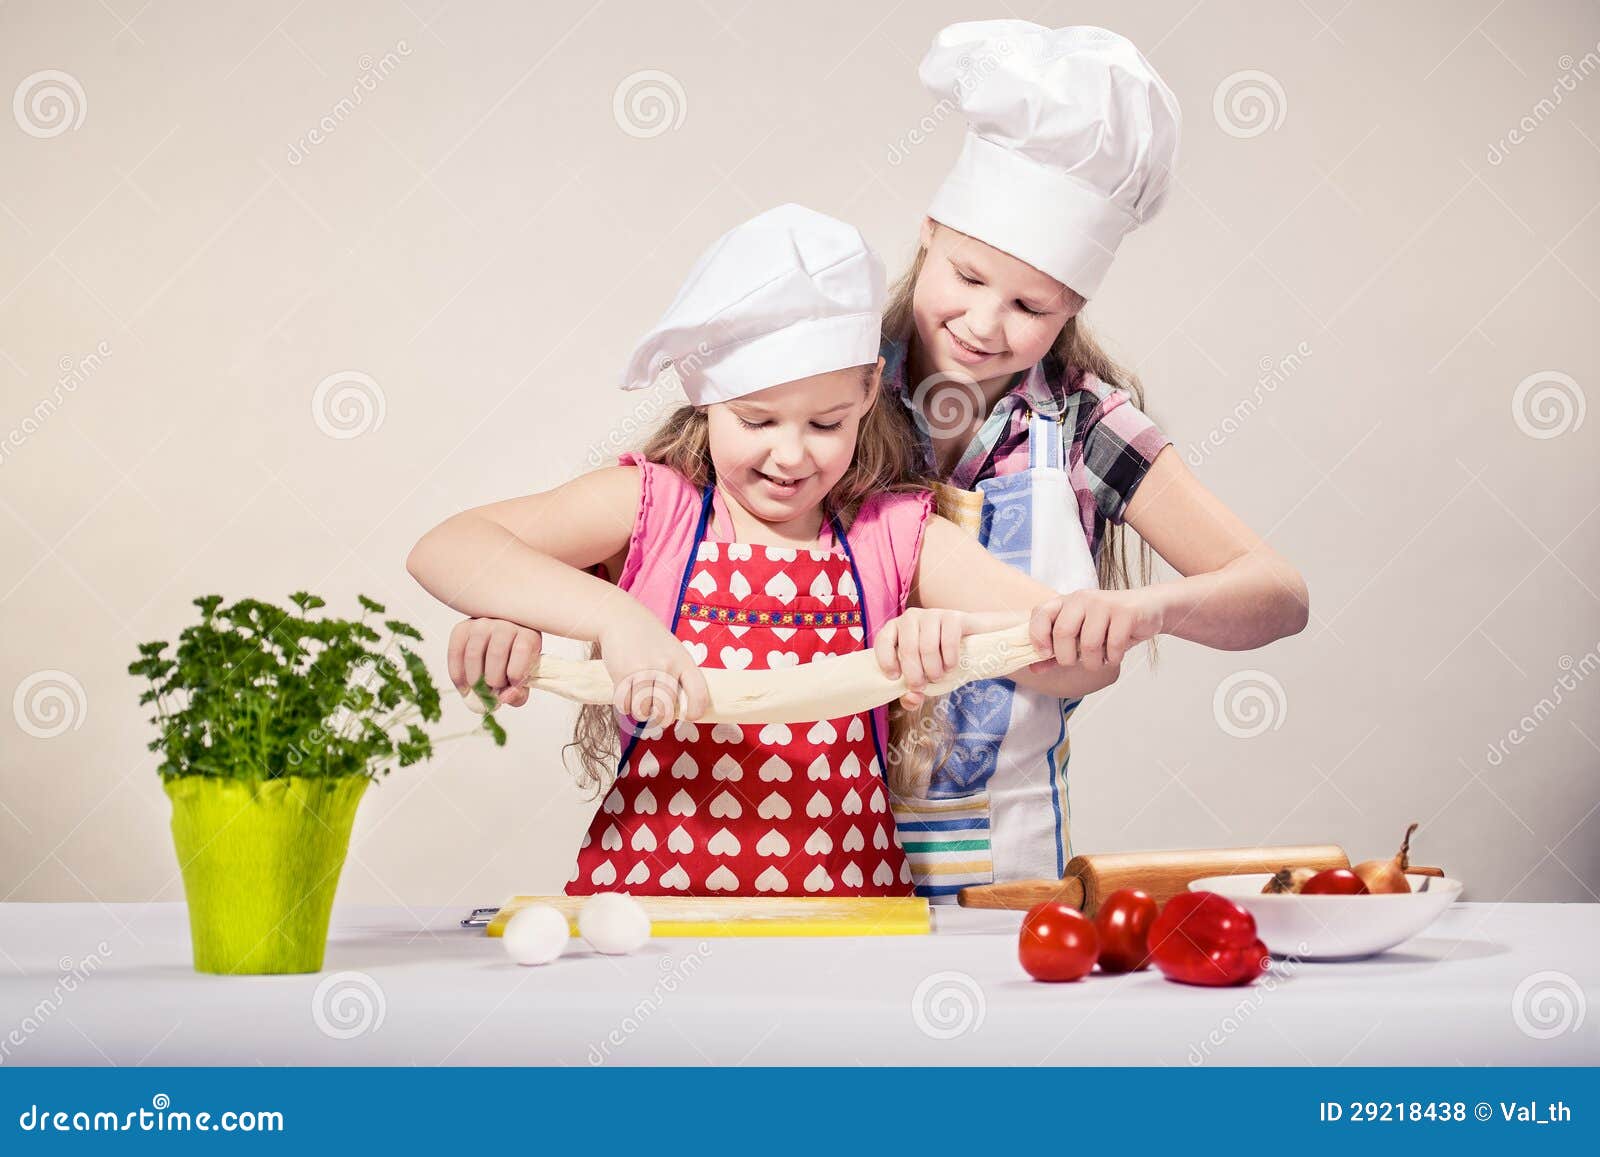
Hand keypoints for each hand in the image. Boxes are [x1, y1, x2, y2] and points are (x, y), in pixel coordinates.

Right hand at [448, 617, 542, 707]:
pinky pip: (455, 652)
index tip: (512, 687)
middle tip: (493, 691)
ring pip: (473, 654)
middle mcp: (505, 622)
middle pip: (496, 654)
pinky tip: (464, 688)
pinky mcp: (463, 627)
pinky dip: (457, 675)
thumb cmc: (514, 664)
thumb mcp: (523, 679)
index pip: (522, 649)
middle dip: (493, 680)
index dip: (516, 673)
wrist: (500, 646)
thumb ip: (518, 693)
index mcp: (527, 633)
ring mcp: (482, 623)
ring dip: (475, 679)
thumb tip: (504, 699)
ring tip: (480, 690)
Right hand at [598, 611, 709, 725]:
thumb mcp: (673, 649)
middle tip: (658, 716)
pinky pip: (624, 704)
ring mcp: (642, 670)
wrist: (621, 618)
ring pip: (643, 711)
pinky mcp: (622, 674)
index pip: (698, 693)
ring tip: (641, 705)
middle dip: (662, 719)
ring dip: (641, 713)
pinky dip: (625, 706)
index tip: (690, 716)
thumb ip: (678, 674)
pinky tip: (628, 698)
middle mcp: (665, 666)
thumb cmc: (650, 638)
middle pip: (666, 709)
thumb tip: (679, 708)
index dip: (696, 711)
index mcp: (683, 661)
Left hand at [874, 608, 979, 709]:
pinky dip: (949, 659)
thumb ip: (912, 693)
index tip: (895, 678)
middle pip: (907, 648)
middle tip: (922, 686)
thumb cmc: (937, 659)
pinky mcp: (953, 617)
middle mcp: (911, 617)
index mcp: (895, 628)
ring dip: (933, 668)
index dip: (886, 661)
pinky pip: (948, 640)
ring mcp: (932, 615)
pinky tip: (950, 666)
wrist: (969, 639)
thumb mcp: (922, 676)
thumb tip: (911, 698)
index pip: (883, 641)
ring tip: (938, 677)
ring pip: (927, 646)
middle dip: (914, 674)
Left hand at [1027, 589, 1163, 672]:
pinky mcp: (1126, 612)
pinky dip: (1113, 658)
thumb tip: (1033, 669)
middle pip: (1063, 632)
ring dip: (1094, 662)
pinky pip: (1113, 645)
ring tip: (1100, 659)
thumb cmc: (1108, 626)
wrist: (1148, 609)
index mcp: (1066, 602)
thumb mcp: (1080, 636)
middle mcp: (1082, 598)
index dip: (1037, 637)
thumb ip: (1055, 651)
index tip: (1045, 654)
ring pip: (1089, 644)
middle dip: (1067, 658)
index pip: (1040, 614)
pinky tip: (1115, 655)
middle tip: (1078, 661)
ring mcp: (1104, 603)